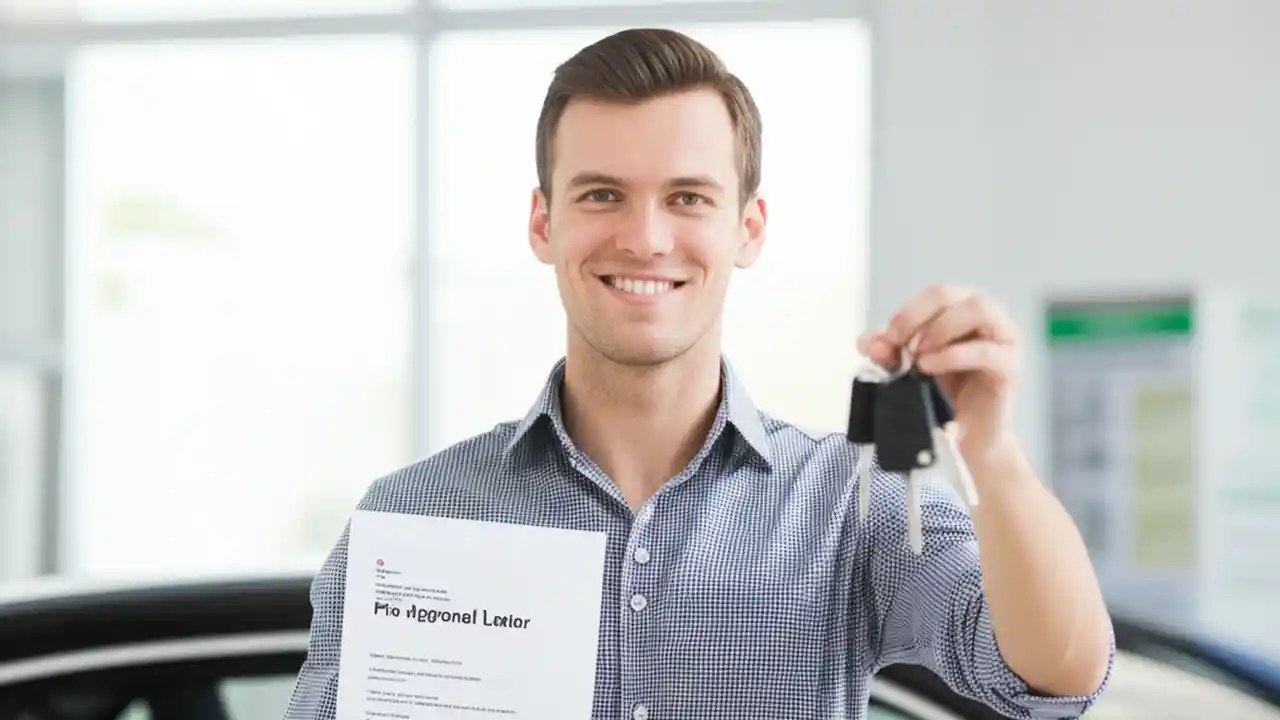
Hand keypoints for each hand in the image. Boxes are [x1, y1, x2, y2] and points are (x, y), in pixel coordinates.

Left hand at [856, 285, 1022, 460]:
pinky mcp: (1010, 368)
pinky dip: (952, 355)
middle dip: (916, 317)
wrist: (968, 435)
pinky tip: (929, 367)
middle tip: (897, 343)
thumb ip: (888, 353)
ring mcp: (1004, 339)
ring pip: (978, 310)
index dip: (907, 311)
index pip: (935, 293)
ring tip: (919, 356)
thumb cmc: (944, 392)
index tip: (888, 338)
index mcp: (964, 308)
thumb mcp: (908, 368)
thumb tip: (867, 341)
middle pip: (951, 294)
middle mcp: (988, 316)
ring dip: (940, 328)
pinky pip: (985, 351)